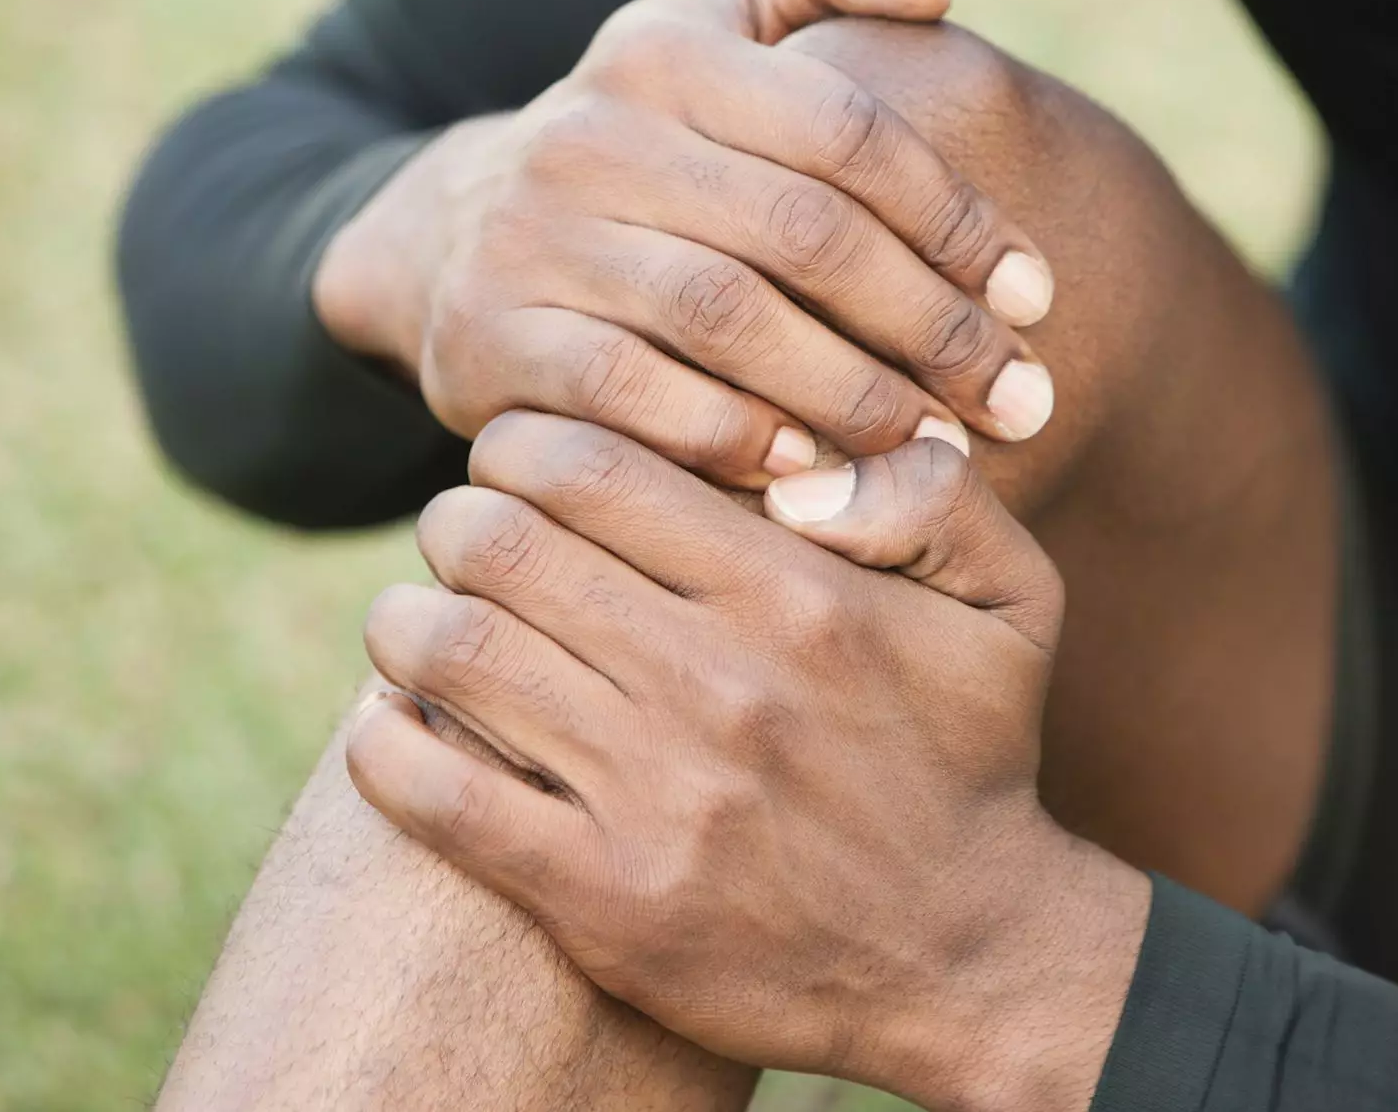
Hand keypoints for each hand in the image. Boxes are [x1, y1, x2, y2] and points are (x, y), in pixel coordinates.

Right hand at [314, 0, 1058, 489]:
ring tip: (941, 450)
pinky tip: (818, 478)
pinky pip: (640, 402)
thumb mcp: (717, 33)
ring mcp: (533, 239)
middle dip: (931, 326)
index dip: (957, 219)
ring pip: (728, 320)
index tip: (1034, 298)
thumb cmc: (647, 146)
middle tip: (1017, 399)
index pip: (847, 131)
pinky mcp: (495, 342)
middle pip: (803, 233)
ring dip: (853, 396)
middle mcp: (589, 132)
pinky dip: (738, 443)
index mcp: (665, 50)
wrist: (459, 243)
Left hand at [344, 412, 1147, 1110]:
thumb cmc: (970, 754)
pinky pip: (437, 793)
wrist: (968, 953)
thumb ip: (931, 493)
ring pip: (452, 654)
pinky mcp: (604, 899)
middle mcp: (720, 683)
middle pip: (500, 544)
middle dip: (456, 521)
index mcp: (798, 591)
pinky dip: (385, 742)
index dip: (520, 444)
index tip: (516, 464)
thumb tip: (797, 467)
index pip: (589, 466)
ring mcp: (656, 797)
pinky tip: (395, 722)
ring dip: (405, 621)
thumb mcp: (1012, 600)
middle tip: (463, 538)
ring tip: (419, 622)